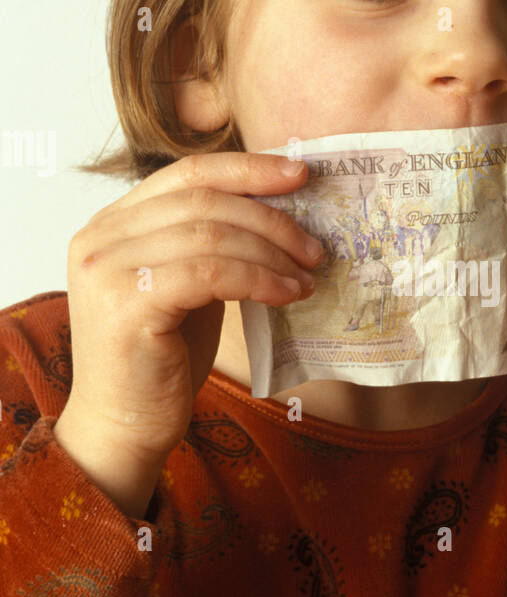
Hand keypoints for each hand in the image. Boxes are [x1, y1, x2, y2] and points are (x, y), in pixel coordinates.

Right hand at [64, 152, 324, 461]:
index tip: (300, 174)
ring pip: (210, 234)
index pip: (187, 173)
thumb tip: (279, 210)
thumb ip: (210, 242)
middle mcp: (100, 237)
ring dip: (271, 252)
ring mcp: (108, 269)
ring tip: (308, 275)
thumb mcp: (187, 284)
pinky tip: (287, 294)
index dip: (247, 168)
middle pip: (203, 199)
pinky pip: (211, 273)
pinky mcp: (127, 304)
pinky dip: (259, 279)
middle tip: (315, 245)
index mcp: (112, 222)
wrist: (123, 427)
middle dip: (270, 218)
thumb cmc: (161, 359)